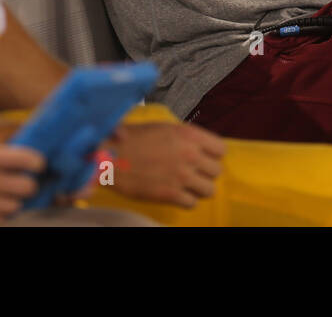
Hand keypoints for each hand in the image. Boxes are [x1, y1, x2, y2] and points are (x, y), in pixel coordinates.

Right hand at [0, 128, 42, 225]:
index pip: (27, 159)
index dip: (37, 161)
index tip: (36, 163)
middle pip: (28, 187)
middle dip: (27, 184)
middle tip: (21, 182)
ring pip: (16, 207)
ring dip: (13, 202)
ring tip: (6, 197)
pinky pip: (0, 222)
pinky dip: (0, 217)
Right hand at [102, 122, 225, 207]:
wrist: (110, 156)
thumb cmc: (131, 139)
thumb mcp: (163, 128)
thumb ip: (185, 138)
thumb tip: (198, 147)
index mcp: (189, 135)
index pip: (221, 149)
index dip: (213, 155)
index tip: (205, 158)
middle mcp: (190, 155)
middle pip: (217, 171)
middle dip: (206, 172)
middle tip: (193, 173)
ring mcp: (182, 176)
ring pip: (210, 190)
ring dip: (199, 188)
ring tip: (186, 185)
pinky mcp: (171, 195)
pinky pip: (192, 203)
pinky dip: (185, 200)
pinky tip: (175, 193)